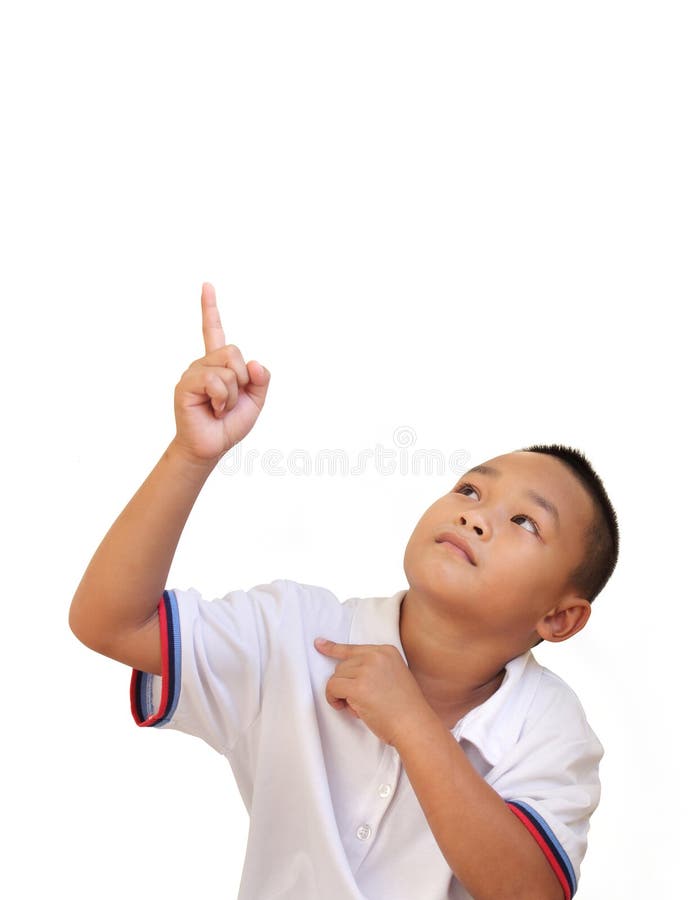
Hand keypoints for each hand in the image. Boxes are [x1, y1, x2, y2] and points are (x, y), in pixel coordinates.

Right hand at [171, 283, 270, 463]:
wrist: (212, 446)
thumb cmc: (229, 424)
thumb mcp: (256, 401)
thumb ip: (261, 380)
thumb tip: (255, 363)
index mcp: (218, 364)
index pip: (213, 331)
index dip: (210, 308)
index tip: (206, 285)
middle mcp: (203, 364)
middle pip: (234, 352)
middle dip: (242, 379)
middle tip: (230, 400)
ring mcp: (193, 373)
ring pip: (228, 369)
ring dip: (232, 395)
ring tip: (220, 408)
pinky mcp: (186, 385)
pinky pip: (216, 381)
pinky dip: (223, 399)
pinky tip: (213, 410)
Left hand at [314, 638, 432, 746]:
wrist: (415, 725)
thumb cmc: (405, 709)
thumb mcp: (394, 677)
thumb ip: (374, 669)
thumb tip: (345, 674)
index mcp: (386, 651)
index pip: (353, 648)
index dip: (333, 648)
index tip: (319, 644)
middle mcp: (376, 655)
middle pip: (342, 665)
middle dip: (347, 685)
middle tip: (363, 702)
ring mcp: (367, 669)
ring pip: (335, 677)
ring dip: (342, 694)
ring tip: (360, 706)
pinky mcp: (357, 686)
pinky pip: (331, 688)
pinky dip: (333, 699)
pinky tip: (344, 707)